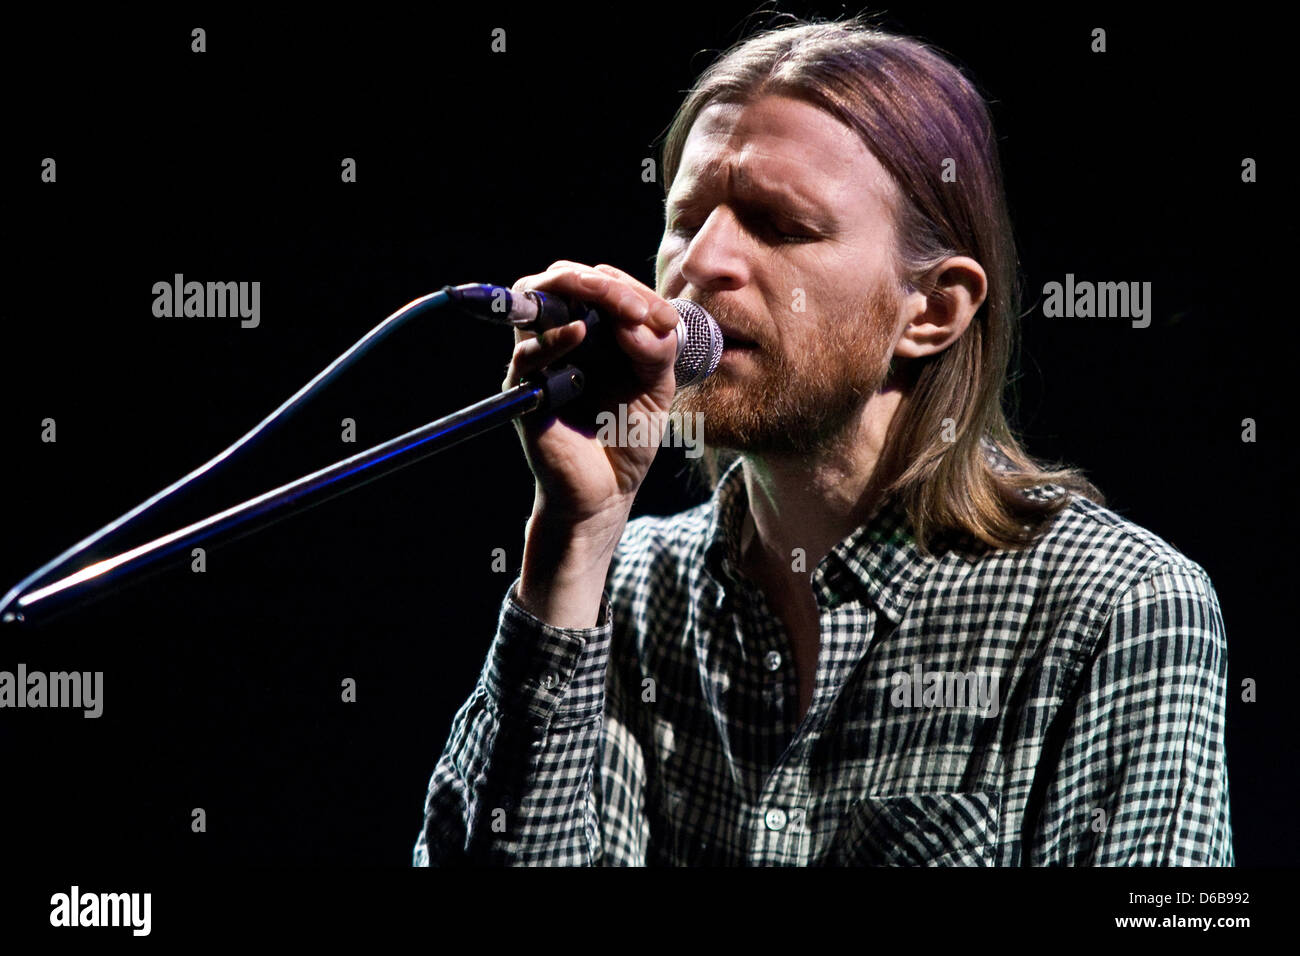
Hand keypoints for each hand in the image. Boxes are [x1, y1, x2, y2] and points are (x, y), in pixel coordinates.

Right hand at [503, 260, 681, 527]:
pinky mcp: (524, 392)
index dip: (630, 288)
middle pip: (563, 278)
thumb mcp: (657, 386)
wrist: (607, 492)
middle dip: (602, 282)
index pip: (599, 283)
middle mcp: (560, 337)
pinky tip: (581, 335)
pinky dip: (553, 339)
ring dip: (579, 291)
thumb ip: (657, 349)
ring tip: (622, 309)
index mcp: (593, 329)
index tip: (664, 317)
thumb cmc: (627, 436)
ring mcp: (539, 361)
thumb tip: (639, 318)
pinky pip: (526, 354)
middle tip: (638, 308)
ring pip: (535, 298)